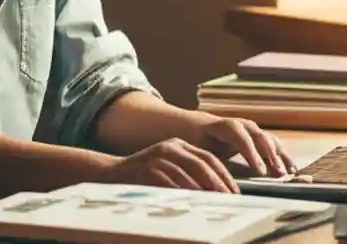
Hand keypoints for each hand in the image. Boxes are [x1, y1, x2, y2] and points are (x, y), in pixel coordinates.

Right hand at [98, 137, 238, 192]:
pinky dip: (184, 192)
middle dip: (218, 182)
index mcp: (179, 144)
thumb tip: (214, 189)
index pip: (208, 157)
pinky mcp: (149, 169)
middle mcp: (171, 147)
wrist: (113, 172)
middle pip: (202, 163)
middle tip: (229, 197)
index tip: (234, 190)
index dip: (223, 173)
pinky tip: (193, 201)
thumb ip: (188, 171)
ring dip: (204, 189)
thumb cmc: (144, 174)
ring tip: (215, 201)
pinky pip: (172, 182)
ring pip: (189, 173)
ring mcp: (159, 157)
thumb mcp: (168, 165)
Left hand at [195, 116, 295, 178]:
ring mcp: (250, 129)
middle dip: (270, 155)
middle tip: (279, 173)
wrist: (195, 126)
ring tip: (289, 173)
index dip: (252, 154)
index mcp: (223, 126)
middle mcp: (240, 125)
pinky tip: (291, 168)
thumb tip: (218, 179)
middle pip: (259, 136)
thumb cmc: (195, 140)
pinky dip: (281, 155)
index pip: (241, 137)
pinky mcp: (256, 136)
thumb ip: (209, 161)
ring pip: (268, 139)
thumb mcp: (197, 149)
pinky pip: (272, 144)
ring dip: (279, 156)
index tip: (261, 172)